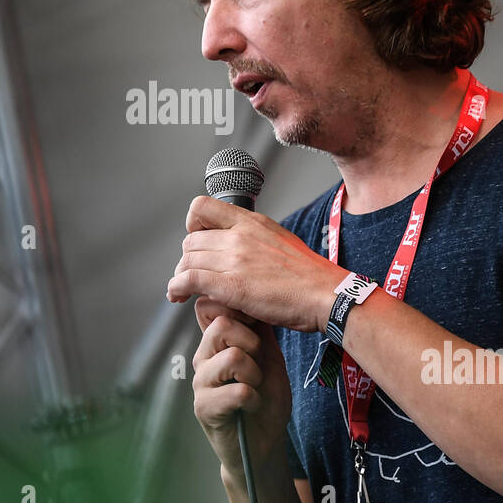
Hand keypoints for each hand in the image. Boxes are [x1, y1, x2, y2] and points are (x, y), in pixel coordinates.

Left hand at [167, 195, 346, 334]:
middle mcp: (240, 236)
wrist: (326, 295)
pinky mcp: (232, 285)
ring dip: (179, 276)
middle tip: (190, 274)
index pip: (202, 206)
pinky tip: (177, 296)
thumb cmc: (310, 276)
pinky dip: (176, 288)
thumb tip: (244, 245)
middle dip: (186, 258)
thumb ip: (256, 239)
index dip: (192, 224)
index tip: (197, 240)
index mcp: (252, 222)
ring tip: (181, 290)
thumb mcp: (280, 240)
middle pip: (191, 240)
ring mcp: (235, 260)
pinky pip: (189, 280)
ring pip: (187, 260)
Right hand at [191, 306, 291, 480]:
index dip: (240, 313)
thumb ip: (259, 332)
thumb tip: (256, 300)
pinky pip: (238, 391)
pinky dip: (254, 400)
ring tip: (255, 389)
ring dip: (255, 375)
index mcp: (215, 344)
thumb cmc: (266, 400)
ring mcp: (201, 382)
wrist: (264, 444)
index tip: (258, 333)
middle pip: (222, 325)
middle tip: (257, 367)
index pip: (213, 309)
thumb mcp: (269, 359)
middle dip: (252, 344)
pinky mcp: (204, 407)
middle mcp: (203, 359)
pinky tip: (252, 407)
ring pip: (232, 357)